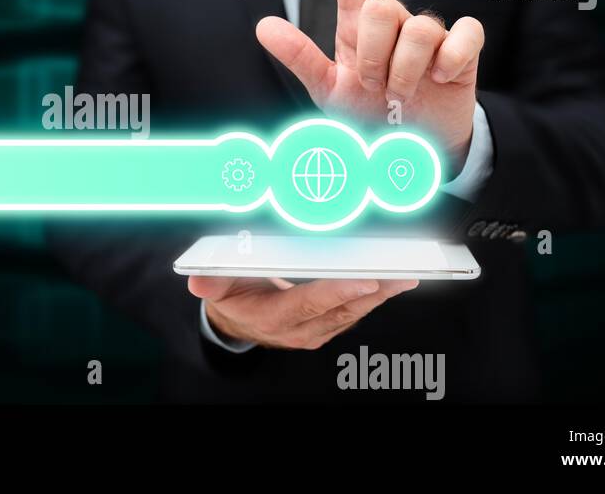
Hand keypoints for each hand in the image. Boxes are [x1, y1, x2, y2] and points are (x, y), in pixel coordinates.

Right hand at [190, 276, 417, 349]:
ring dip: (381, 294)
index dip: (337, 291)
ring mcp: (316, 331)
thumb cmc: (233, 296)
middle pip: (342, 309)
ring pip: (354, 313)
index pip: (309, 304)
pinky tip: (391, 281)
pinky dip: (375, 296)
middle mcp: (299, 329)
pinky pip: (355, 312)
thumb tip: (199, 281)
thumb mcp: (216, 288)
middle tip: (401, 273)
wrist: (238, 321)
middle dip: (374, 291)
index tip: (364, 279)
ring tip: (405, 274)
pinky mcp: (328, 326)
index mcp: (273, 319)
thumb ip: (210, 282)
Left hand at [255, 0, 484, 165]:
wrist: (410, 150)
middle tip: (374, 85)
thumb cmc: (368, 115)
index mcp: (358, 30)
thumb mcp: (329, 90)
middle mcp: (395, 24)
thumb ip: (300, 58)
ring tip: (401, 94)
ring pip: (418, 28)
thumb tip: (261, 26)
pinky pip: (465, 33)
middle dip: (374, 54)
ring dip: (403, 72)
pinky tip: (440, 79)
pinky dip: (450, 60)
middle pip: (381, 6)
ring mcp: (430, 36)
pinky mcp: (464, 51)